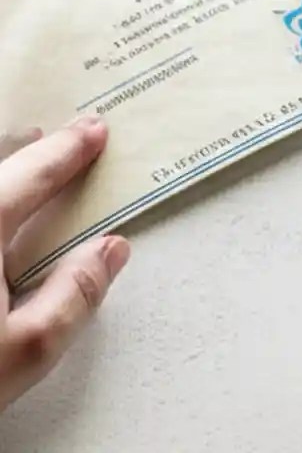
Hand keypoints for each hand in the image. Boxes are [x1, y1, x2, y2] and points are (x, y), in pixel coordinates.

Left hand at [0, 117, 129, 412]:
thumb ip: (75, 294)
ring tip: (20, 155)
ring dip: (0, 170)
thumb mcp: (25, 350)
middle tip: (59, 137)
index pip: (28, 175)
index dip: (67, 151)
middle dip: (24, 145)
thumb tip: (108, 253)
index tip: (93, 133)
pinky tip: (3, 208)